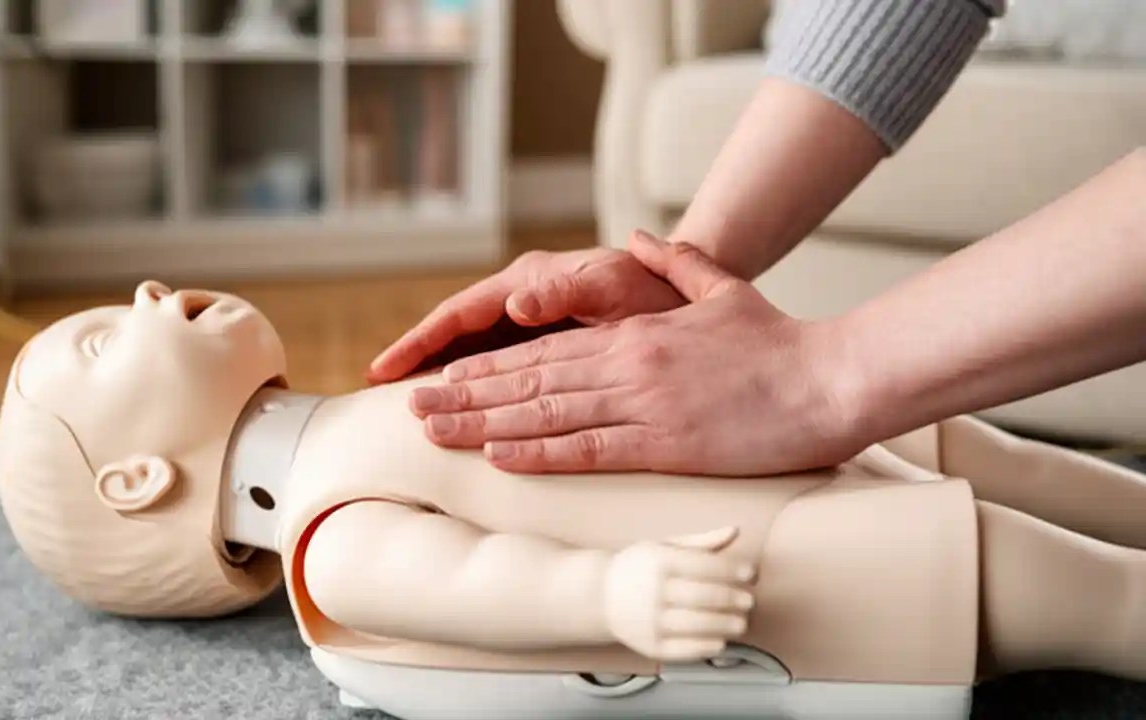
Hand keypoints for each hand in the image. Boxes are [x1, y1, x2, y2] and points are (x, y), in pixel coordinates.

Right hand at [367, 240, 685, 382]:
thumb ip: (566, 290)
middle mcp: (524, 304)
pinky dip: (484, 393)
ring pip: (479, 357)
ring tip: (416, 412)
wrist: (688, 297)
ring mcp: (536, 329)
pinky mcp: (554, 354)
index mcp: (529, 283)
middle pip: (459, 337)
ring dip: (449, 382)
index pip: (459, 314)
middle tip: (384, 396)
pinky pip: (507, 374)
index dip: (421, 342)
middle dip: (421, 365)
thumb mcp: (613, 284)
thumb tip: (515, 301)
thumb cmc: (652, 288)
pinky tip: (467, 417)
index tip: (388, 368)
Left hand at [409, 232, 862, 475]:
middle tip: (413, 404)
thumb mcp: (721, 290)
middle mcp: (626, 365)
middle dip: (466, 393)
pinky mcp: (664, 442)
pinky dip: (538, 452)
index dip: (490, 364)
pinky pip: (588, 448)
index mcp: (634, 333)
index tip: (449, 373)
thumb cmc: (780, 342)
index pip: (545, 349)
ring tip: (434, 429)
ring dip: (483, 422)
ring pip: (545, 413)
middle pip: (530, 380)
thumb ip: (673, 262)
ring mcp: (642, 403)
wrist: (830, 379)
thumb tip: (639, 236)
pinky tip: (499, 456)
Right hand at [603, 526, 755, 661]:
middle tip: (749, 601)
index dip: (733, 570)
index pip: (706, 566)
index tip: (751, 574)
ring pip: (699, 625)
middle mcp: (653, 591)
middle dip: (734, 600)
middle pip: (706, 597)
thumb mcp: (665, 546)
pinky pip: (685, 650)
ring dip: (727, 625)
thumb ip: (702, 542)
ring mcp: (650, 621)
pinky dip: (708, 647)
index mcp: (659, 561)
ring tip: (741, 623)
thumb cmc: (640, 568)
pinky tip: (721, 641)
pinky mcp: (649, 646)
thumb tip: (735, 531)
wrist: (601, 595)